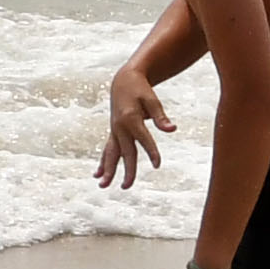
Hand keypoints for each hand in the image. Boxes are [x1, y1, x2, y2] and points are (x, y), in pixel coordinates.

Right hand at [98, 67, 175, 187]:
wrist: (123, 81)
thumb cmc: (140, 90)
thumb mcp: (152, 100)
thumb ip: (161, 116)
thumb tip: (172, 129)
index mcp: (131, 118)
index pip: (143, 139)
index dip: (151, 152)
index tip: (157, 165)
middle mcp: (120, 127)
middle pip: (125, 152)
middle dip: (126, 170)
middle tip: (126, 186)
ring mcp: (115, 131)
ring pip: (111, 154)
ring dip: (107, 170)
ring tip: (103, 185)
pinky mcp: (114, 133)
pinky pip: (108, 151)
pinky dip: (103, 163)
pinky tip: (97, 176)